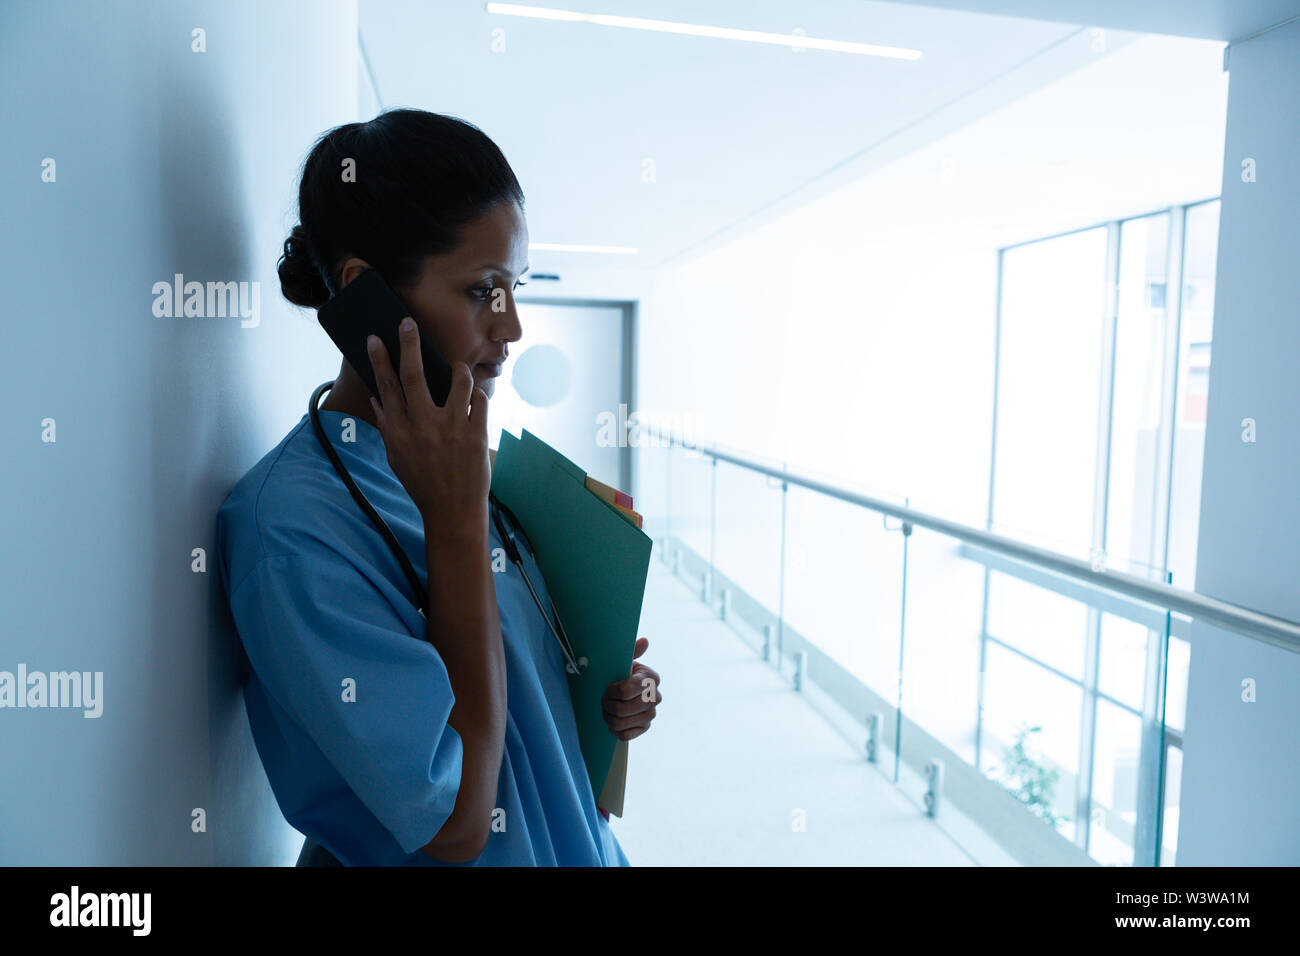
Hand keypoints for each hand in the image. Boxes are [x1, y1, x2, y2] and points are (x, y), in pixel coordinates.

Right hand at [367, 318, 489, 538]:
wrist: (453, 513)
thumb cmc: (423, 485)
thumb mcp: (397, 458)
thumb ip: (387, 427)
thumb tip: (377, 399)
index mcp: (400, 431)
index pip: (386, 387)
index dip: (379, 361)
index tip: (375, 339)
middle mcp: (423, 425)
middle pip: (413, 375)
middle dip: (409, 346)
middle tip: (407, 323)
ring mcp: (452, 428)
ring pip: (457, 381)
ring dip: (458, 370)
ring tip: (457, 370)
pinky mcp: (476, 434)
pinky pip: (480, 400)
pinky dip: (477, 394)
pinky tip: (474, 398)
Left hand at [602, 637, 660, 740]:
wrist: (626, 693)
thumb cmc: (622, 673)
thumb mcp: (625, 661)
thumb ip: (633, 651)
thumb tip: (644, 641)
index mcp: (651, 678)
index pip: (626, 690)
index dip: (611, 691)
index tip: (607, 687)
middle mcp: (655, 697)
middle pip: (621, 709)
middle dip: (607, 705)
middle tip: (604, 700)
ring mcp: (651, 714)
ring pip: (620, 723)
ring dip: (608, 717)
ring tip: (607, 710)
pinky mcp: (645, 727)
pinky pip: (624, 735)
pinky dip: (614, 730)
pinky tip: (613, 720)